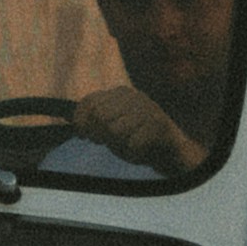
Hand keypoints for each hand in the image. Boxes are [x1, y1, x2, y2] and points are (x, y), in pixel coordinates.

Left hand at [70, 84, 199, 170]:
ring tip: (126, 144)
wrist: (169, 150)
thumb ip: (95, 121)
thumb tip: (76, 124)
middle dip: (97, 134)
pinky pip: (131, 144)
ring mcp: (147, 110)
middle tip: (106, 142)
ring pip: (114, 129)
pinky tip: (139, 150)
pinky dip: (132, 152)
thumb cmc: (136, 138)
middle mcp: (134, 97)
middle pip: (99, 115)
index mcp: (121, 93)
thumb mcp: (113, 125)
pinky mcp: (158, 126)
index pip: (90, 102)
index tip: (83, 134)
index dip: (81, 120)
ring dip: (116, 144)